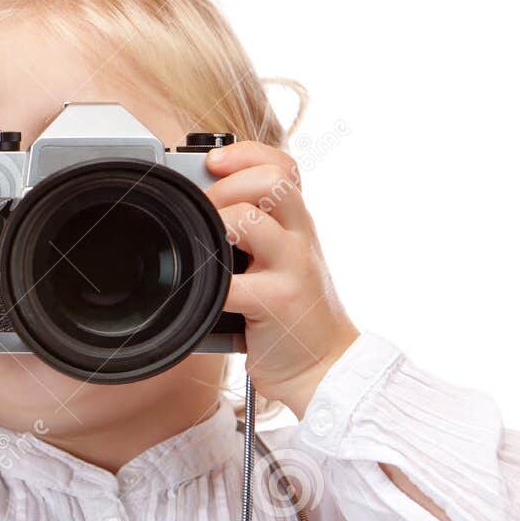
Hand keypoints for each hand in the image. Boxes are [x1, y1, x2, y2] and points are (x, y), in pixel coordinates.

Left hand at [204, 141, 358, 415]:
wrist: (325, 366)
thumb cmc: (289, 313)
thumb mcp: (277, 263)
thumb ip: (250, 237)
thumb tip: (193, 213)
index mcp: (295, 224)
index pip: (282, 164)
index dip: (246, 153)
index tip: (212, 162)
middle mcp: (299, 238)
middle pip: (271, 180)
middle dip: (226, 186)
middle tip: (206, 211)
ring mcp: (292, 268)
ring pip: (252, 219)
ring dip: (217, 224)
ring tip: (206, 248)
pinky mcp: (279, 302)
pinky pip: (234, 283)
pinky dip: (209, 284)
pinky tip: (200, 292)